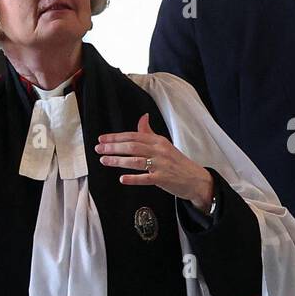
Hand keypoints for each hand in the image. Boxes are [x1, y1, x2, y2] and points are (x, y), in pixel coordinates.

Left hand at [95, 114, 214, 209]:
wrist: (196, 179)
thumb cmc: (178, 162)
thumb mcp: (164, 144)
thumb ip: (150, 133)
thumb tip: (143, 117)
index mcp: (158, 141)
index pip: (134, 136)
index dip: (116, 137)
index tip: (102, 139)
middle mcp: (159, 151)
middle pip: (132, 146)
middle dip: (113, 147)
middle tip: (99, 149)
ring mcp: (161, 165)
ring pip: (136, 161)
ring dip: (118, 161)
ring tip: (104, 160)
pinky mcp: (163, 178)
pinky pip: (146, 178)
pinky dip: (133, 178)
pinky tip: (122, 179)